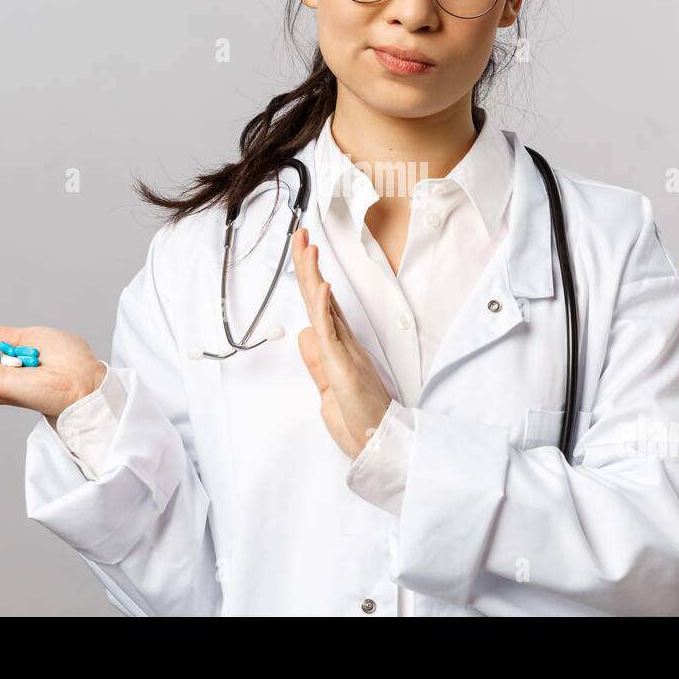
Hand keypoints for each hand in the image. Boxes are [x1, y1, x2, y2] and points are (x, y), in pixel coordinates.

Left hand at [290, 226, 391, 459]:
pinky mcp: (345, 365)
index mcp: (339, 345)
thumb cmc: (359, 419)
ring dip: (313, 275)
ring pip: (325, 306)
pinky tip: (322, 287)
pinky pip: (331, 332)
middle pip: (321, 295)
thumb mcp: (328, 386)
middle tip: (300, 234)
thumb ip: (317, 361)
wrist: (378, 444)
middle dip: (307, 263)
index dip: (310, 276)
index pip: (321, 303)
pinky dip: (324, 308)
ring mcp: (345, 351)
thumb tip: (305, 334)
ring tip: (307, 247)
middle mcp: (343, 341)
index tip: (302, 250)